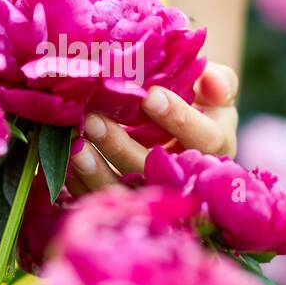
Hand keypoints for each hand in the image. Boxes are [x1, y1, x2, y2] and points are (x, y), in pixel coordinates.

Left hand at [67, 62, 239, 193]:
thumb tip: (213, 83)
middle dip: (122, 147)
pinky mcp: (126, 203)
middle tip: (94, 119)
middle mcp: (186, 177)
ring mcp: (154, 193)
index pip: (203, 138)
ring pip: (126, 190)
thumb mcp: (214, 87)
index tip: (150, 95)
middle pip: (155, 170)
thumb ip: (219, 82)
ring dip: (97, 171)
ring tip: (75, 146)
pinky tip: (66, 163)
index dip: (178, 118)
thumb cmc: (195, 98)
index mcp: (215, 148)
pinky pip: (103, 200)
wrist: (174, 118)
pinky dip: (81, 185)